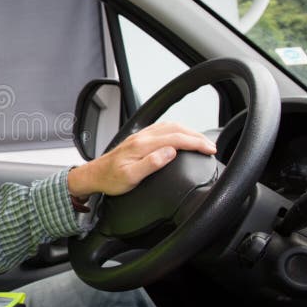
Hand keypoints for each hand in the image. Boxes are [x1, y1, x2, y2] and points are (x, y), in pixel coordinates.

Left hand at [68, 122, 216, 197]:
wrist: (94, 175)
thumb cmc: (111, 179)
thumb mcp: (130, 177)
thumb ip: (151, 164)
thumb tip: (170, 152)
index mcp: (142, 145)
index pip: (176, 139)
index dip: (196, 143)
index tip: (210, 149)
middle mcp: (142, 137)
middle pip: (176, 129)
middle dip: (197, 136)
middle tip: (211, 146)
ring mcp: (140, 136)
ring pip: (170, 126)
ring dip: (188, 131)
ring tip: (201, 141)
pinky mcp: (139, 138)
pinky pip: (162, 128)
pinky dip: (177, 130)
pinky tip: (181, 136)